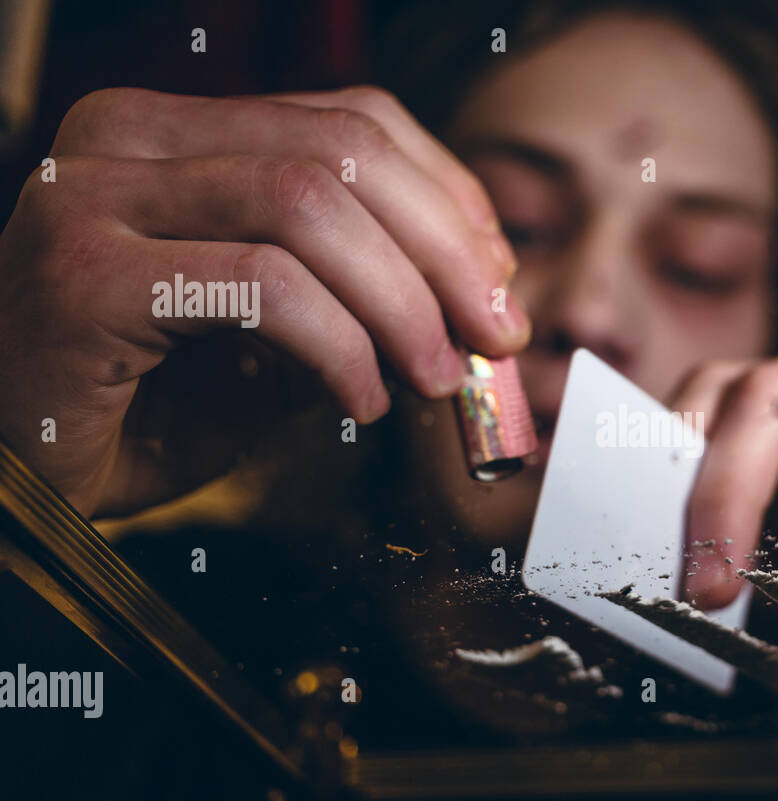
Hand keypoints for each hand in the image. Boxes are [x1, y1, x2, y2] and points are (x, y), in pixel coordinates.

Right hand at [0, 86, 526, 517]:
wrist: (21, 470)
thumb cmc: (146, 404)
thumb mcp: (277, 337)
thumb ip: (359, 298)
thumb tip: (478, 297)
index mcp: (178, 133)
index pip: (349, 122)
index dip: (447, 196)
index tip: (497, 281)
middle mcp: (128, 138)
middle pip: (342, 152)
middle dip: (446, 249)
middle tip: (497, 335)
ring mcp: (96, 194)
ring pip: (309, 206)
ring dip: (402, 302)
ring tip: (434, 377)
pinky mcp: (86, 270)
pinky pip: (263, 283)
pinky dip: (339, 347)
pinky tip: (360, 401)